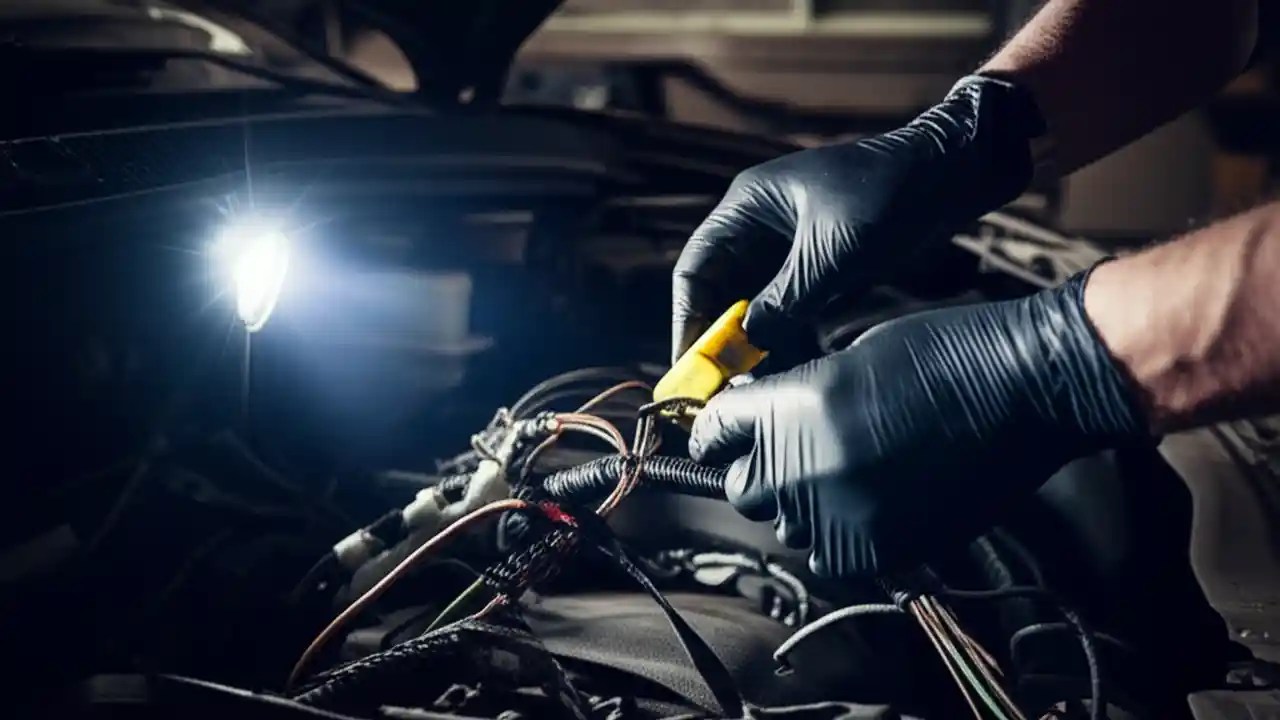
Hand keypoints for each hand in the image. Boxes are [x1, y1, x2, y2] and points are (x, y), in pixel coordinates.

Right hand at [672, 74, 1045, 364]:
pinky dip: (782, 333)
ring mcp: (789, 243)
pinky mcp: (819, 261)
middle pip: (719, 290)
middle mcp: (759, 224)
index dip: (688, 320)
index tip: (691, 366)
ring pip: (752, 302)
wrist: (955, 171)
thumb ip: (785, 303)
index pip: (695, 269)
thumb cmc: (889, 195)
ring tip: (750, 384)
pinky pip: (786, 304)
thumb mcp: (833, 255)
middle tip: (718, 386)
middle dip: (717, 337)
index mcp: (747, 205)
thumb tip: (747, 348)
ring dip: (750, 340)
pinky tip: (785, 365)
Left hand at [689, 271, 1146, 576]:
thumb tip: (758, 422)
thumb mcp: (846, 359)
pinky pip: (830, 556)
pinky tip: (874, 503)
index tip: (725, 436)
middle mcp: (799, 468)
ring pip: (787, 526)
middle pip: (741, 490)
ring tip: (849, 474)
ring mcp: (838, 515)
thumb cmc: (942, 355)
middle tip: (792, 456)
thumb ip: (791, 397)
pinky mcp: (878, 551)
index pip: (710, 434)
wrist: (1022, 390)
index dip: (716, 433)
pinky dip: (841, 535)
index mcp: (785, 409)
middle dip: (758, 473)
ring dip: (802, 505)